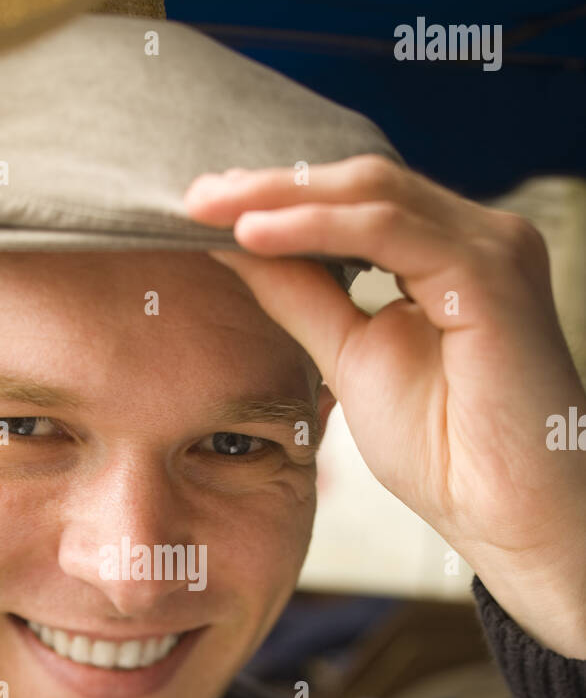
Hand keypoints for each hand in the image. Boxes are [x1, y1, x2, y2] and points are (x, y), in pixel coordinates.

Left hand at [184, 156, 585, 656]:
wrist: (506, 514)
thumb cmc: (448, 453)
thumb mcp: (352, 359)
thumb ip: (305, 299)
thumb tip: (239, 251)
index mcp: (452, 255)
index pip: (356, 203)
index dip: (280, 198)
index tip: (203, 209)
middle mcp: (479, 238)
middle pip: (361, 182)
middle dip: (270, 185)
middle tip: (191, 195)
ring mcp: (491, 248)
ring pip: (371, 193)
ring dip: (281, 197)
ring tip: (208, 207)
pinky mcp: (491, 272)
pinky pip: (388, 230)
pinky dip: (314, 227)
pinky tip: (255, 234)